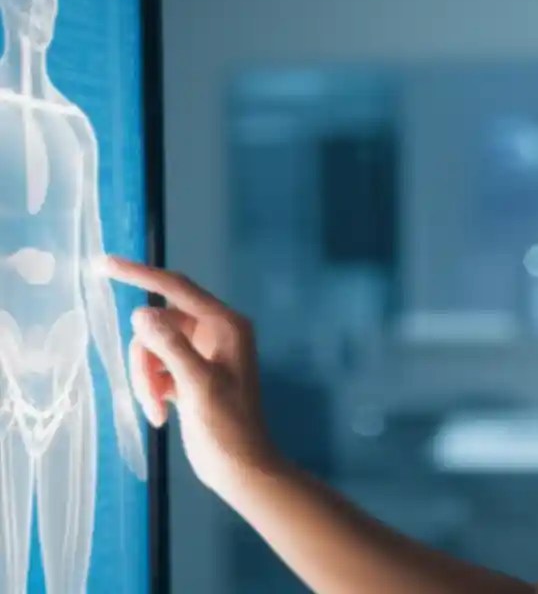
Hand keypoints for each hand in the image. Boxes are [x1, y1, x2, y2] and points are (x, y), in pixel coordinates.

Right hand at [104, 256, 278, 502]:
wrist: (241, 467)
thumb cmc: (227, 427)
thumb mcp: (196, 385)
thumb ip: (170, 347)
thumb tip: (141, 312)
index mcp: (226, 325)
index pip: (175, 287)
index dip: (138, 273)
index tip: (102, 263)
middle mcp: (217, 332)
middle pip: (157, 325)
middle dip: (145, 359)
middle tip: (150, 394)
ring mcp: (204, 352)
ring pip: (152, 348)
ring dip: (146, 379)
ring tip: (157, 410)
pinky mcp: (191, 373)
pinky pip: (157, 367)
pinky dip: (152, 389)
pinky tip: (162, 414)